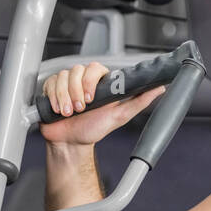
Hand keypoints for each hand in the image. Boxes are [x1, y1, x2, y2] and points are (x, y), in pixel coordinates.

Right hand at [37, 61, 166, 146]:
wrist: (70, 142)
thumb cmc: (94, 128)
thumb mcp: (120, 116)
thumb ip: (139, 101)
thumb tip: (160, 89)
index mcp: (100, 83)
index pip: (95, 68)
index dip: (90, 81)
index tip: (90, 98)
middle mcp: (83, 80)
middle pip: (77, 71)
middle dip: (77, 91)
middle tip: (81, 108)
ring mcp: (67, 83)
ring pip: (63, 77)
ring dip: (65, 98)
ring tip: (70, 113)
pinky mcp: (52, 88)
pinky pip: (50, 84)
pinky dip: (54, 99)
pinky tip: (59, 110)